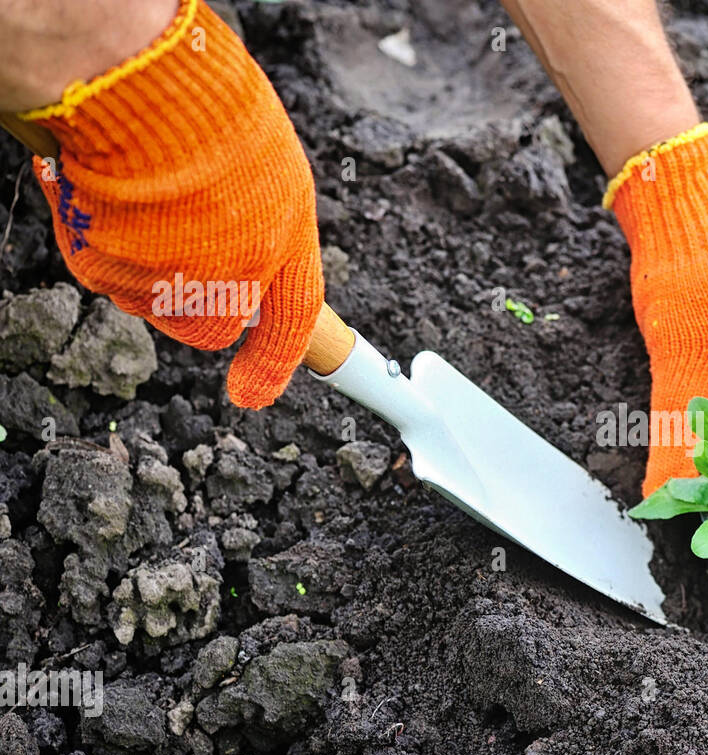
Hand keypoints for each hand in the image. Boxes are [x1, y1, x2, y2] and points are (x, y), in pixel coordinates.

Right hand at [20, 0, 321, 407]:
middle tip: (174, 231)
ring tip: (140, 189)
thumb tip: (239, 248)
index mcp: (285, 242)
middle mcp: (235, 277)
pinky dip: (96, 234)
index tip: (251, 395)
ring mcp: (171, 283)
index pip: (291, 322)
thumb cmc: (206, 106)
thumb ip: (260, 213)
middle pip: (208, 322)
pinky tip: (101, 186)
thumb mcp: (264, 157)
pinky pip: (102, 267)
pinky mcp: (108, 273)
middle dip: (193, 296)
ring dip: (143, 257)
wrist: (141, 87)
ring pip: (150, 295)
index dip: (274, 365)